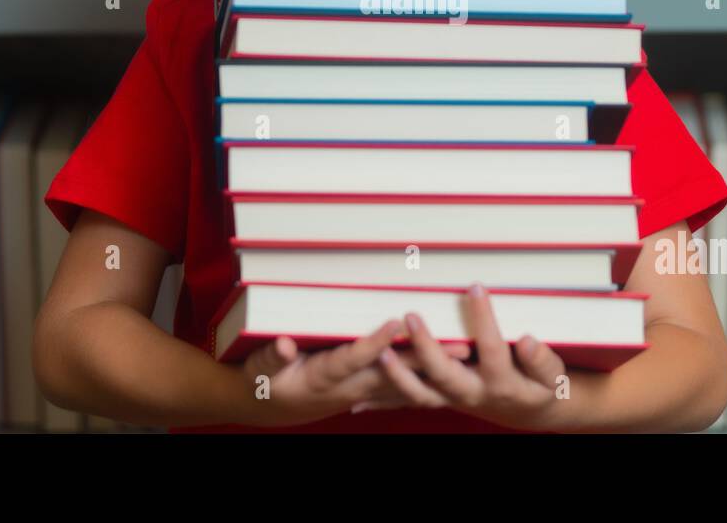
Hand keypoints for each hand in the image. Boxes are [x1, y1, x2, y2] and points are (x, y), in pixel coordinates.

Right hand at [236, 319, 470, 426]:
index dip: (376, 341)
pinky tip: (449, 367)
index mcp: (324, 376)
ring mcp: (364, 391)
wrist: (275, 405)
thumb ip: (273, 356)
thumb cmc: (267, 378)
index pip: (355, 358)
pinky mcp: (371, 391)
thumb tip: (283, 344)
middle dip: (425, 355)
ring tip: (465, 352)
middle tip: (455, 342)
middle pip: (394, 371)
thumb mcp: (261, 367)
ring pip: (406, 380)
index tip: (397, 321)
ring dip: (435, 367)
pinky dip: (427, 377)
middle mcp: (350, 386)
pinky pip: (405, 386)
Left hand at [368, 283, 570, 431]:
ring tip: (382, 350)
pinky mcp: (439, 399)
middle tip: (411, 315)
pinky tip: (359, 395)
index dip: (484, 319)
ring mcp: (452, 399)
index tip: (475, 286)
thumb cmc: (541, 385)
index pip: (493, 349)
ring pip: (420, 393)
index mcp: (503, 383)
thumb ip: (542, 361)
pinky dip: (384, 399)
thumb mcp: (554, 377)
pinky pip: (409, 400)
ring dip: (398, 374)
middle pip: (445, 374)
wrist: (526, 409)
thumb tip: (529, 340)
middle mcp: (473, 394)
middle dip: (426, 347)